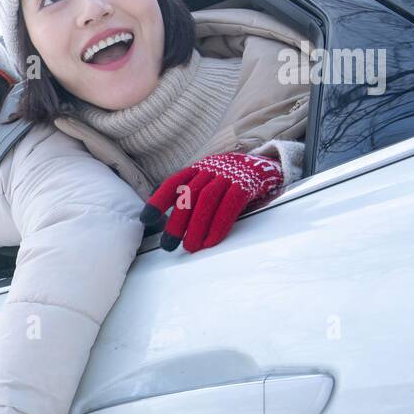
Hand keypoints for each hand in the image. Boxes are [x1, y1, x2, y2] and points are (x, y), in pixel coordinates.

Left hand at [140, 152, 283, 252]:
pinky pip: (230, 205)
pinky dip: (219, 225)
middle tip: (168, 245)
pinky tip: (211, 241)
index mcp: (198, 169)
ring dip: (196, 226)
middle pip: (189, 196)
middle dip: (176, 222)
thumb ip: (192, 196)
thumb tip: (169, 222)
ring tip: (190, 247)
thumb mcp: (210, 181)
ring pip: (207, 200)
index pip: (173, 183)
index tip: (146, 220)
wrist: (266, 166)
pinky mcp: (245, 185)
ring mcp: (228, 175)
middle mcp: (210, 170)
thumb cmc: (231, 181)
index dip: (158, 201)